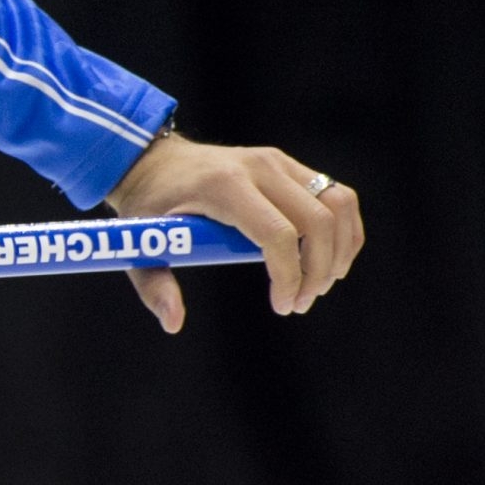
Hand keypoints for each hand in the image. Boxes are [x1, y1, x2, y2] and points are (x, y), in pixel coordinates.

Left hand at [105, 130, 362, 332]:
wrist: (151, 161)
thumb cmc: (146, 207)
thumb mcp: (141, 246)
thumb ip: (155, 286)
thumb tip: (174, 324)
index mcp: (224, 186)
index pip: (278, 233)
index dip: (289, 275)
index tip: (283, 305)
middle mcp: (259, 167)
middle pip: (317, 220)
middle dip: (318, 269)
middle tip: (302, 302)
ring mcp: (277, 161)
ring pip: (338, 203)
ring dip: (340, 249)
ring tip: (321, 285)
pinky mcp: (287, 165)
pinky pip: (335, 194)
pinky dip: (343, 228)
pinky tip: (332, 259)